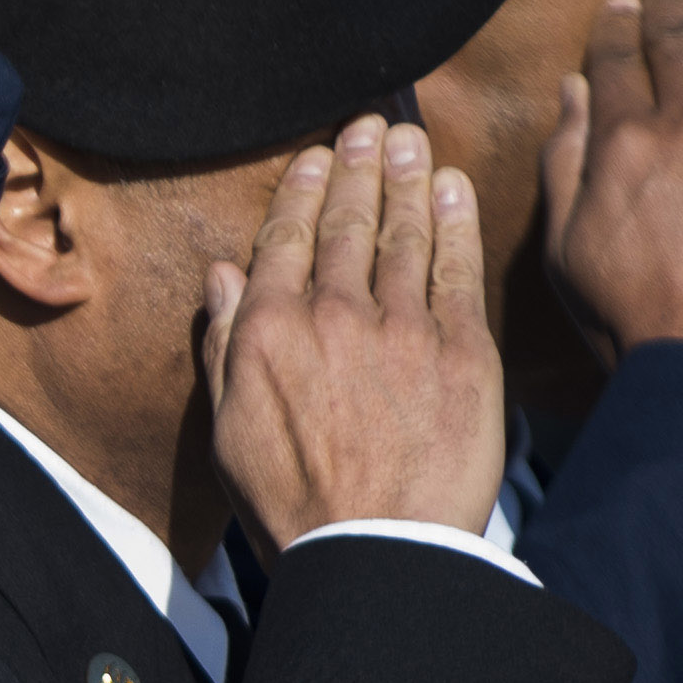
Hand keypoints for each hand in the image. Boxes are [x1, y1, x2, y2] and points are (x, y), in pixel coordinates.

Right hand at [210, 120, 505, 545]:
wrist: (375, 553)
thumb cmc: (294, 506)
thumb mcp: (229, 430)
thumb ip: (224, 345)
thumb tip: (221, 277)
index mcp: (270, 332)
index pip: (285, 239)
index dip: (302, 191)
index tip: (315, 157)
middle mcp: (334, 315)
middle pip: (348, 225)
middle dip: (358, 168)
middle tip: (370, 128)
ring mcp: (402, 329)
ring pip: (405, 234)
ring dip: (408, 179)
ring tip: (410, 142)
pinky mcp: (461, 352)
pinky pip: (458, 270)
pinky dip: (456, 222)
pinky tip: (455, 189)